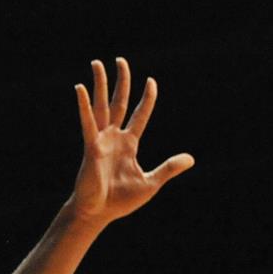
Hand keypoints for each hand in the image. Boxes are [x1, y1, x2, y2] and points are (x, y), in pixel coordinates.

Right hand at [70, 57, 193, 223]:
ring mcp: (101, 140)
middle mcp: (114, 137)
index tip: (151, 81)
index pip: (140, 115)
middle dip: (121, 82)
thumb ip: (168, 168)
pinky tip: (81, 88)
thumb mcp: (151, 182)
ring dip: (100, 84)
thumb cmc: (121, 201)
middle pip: (119, 102)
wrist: (99, 213)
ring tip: (98, 63)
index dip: (147, 99)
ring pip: (102, 106)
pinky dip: (84, 106)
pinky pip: (88, 122)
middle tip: (120, 60)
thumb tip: (191, 159)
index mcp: (129, 144)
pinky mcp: (91, 147)